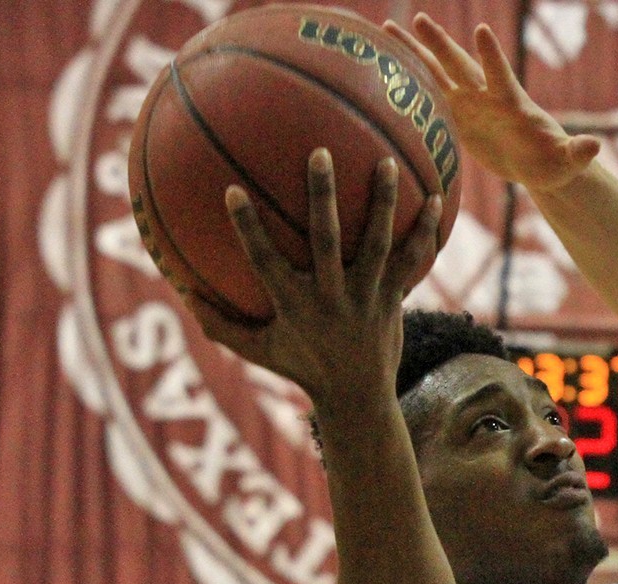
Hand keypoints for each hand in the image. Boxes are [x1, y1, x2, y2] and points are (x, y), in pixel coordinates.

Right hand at [177, 150, 441, 406]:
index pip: (264, 260)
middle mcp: (330, 297)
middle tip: (318, 152)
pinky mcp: (393, 298)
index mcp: (293, 304)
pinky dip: (424, 231)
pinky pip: (410, 260)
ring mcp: (365, 297)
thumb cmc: (301, 368)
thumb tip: (181, 291)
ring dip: (382, 202)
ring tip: (388, 162)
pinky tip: (437, 197)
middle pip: (326, 240)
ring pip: (375, 243)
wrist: (357, 398)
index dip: (248, 228)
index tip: (232, 190)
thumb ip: (219, 324)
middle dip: (321, 196)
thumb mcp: (256, 350)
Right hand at [387, 15, 601, 191]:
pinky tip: (384, 67)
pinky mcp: (457, 116)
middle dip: (439, 44)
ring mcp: (470, 102)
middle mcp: (487, 95)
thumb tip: (594, 146)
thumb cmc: (556, 163)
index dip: (490, 55)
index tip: (480, 30)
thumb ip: (578, 152)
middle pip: (460, 65)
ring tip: (386, 28)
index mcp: (512, 103)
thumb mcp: (568, 161)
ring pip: (438, 72)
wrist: (537, 165)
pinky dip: (408, 82)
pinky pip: (429, 95)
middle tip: (418, 18)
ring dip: (414, 52)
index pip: (500, 74)